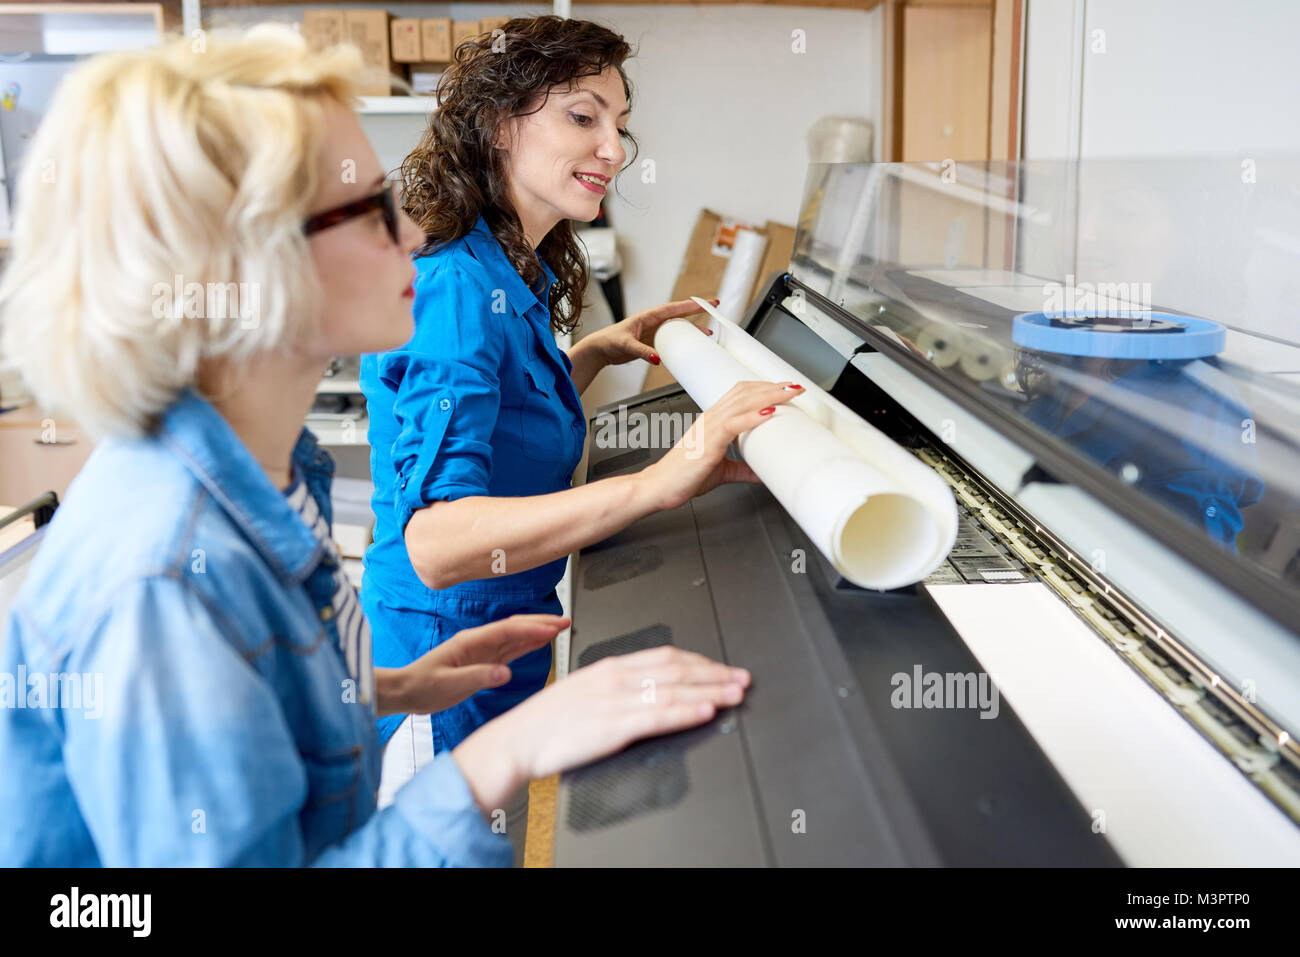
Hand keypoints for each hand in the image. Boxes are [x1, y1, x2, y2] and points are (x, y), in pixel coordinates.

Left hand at [380, 614, 567, 716]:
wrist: (407, 692)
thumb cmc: (423, 686)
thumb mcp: (450, 684)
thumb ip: (478, 677)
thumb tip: (505, 673)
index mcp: (470, 642)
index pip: (507, 630)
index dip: (531, 628)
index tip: (552, 629)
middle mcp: (478, 642)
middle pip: (515, 627)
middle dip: (541, 622)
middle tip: (565, 621)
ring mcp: (481, 651)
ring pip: (515, 637)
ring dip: (537, 631)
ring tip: (559, 627)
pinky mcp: (483, 662)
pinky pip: (510, 650)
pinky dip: (527, 645)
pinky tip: (538, 643)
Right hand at [452, 646, 749, 810]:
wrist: (517, 740)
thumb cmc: (547, 721)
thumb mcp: (585, 690)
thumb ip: (617, 686)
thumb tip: (649, 688)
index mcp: (611, 666)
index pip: (666, 656)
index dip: (701, 662)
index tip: (723, 669)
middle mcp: (617, 678)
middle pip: (677, 669)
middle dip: (715, 674)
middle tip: (742, 679)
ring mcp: (616, 701)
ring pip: (674, 690)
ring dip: (711, 691)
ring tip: (735, 694)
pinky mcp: (613, 727)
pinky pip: (657, 716)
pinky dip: (685, 712)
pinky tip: (705, 711)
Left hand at [583, 297, 718, 367]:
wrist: (600, 349)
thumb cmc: (609, 341)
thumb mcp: (626, 346)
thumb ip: (642, 352)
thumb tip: (658, 359)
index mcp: (649, 316)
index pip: (674, 308)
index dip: (691, 305)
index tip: (706, 303)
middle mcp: (653, 321)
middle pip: (680, 314)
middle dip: (698, 311)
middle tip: (715, 308)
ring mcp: (654, 331)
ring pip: (678, 327)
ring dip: (693, 329)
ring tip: (708, 334)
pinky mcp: (652, 341)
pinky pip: (672, 339)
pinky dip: (683, 340)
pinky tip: (691, 345)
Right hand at [639, 379, 801, 510]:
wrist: (659, 487)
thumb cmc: (682, 476)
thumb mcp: (721, 471)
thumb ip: (743, 470)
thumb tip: (764, 474)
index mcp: (712, 420)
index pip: (740, 394)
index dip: (763, 387)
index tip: (783, 388)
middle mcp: (711, 418)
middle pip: (745, 392)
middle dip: (772, 387)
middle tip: (794, 386)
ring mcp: (709, 428)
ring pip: (742, 403)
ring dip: (768, 396)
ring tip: (789, 392)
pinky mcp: (708, 442)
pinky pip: (733, 424)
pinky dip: (752, 417)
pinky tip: (768, 413)